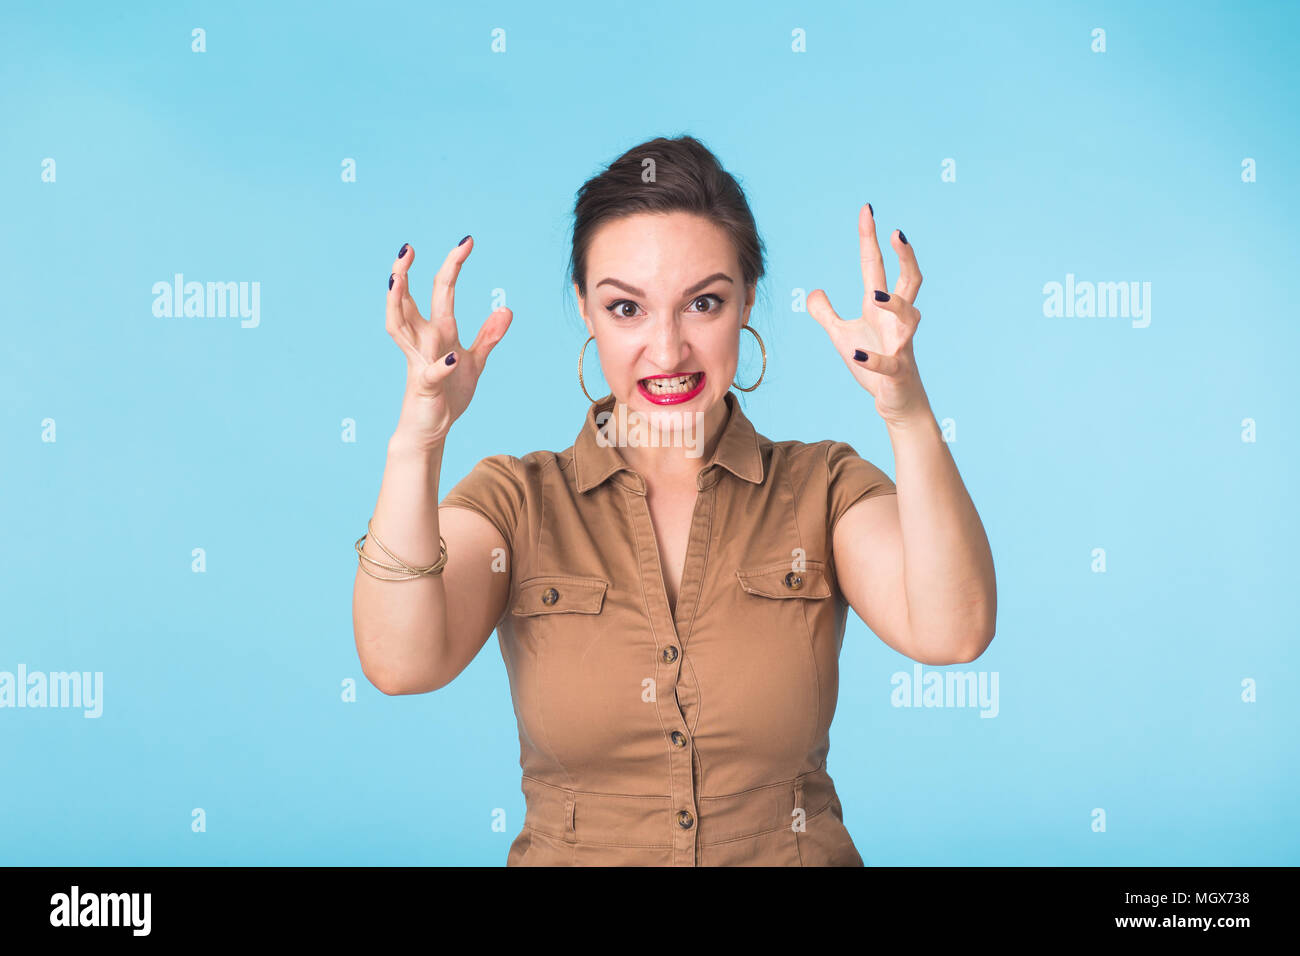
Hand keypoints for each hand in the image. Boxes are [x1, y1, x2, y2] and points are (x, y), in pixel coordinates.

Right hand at [385, 237, 511, 446]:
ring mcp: (420, 362)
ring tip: (398, 278)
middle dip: (403, 274)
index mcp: (437, 332)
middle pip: (407, 302)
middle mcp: (423, 342)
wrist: (431, 430)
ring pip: (401, 328)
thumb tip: (506, 309)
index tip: (467, 241)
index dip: (452, 266)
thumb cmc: (448, 393)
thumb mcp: (475, 361)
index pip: (442, 292)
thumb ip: (488, 336)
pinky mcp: (425, 387)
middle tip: (406, 247)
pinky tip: (453, 355)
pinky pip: (431, 373)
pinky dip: (441, 364)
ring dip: (399, 303)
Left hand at [807, 203, 929, 426]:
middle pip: (910, 281)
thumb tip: (814, 292)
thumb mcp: (842, 336)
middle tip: (897, 233)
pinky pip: (888, 363)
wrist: (897, 402)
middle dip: (905, 257)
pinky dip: (872, 358)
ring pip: (909, 317)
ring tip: (875, 294)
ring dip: (893, 304)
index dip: (871, 239)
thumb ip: (827, 314)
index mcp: (880, 308)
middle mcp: (896, 321)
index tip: (867, 210)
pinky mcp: (897, 372)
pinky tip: (857, 353)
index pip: (877, 266)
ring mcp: (901, 345)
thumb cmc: (874, 365)